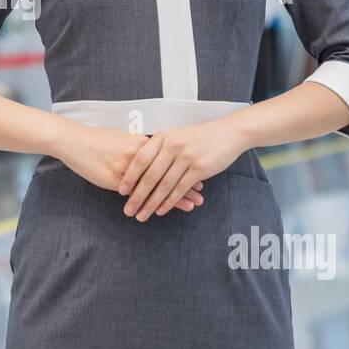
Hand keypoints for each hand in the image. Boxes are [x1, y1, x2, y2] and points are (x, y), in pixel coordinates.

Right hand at [57, 124, 202, 213]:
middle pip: (169, 170)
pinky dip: (154, 201)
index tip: (200, 173)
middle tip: (202, 193)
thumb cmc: (96, 140)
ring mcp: (129, 167)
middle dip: (187, 182)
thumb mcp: (121, 139)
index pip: (170, 157)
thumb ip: (137, 146)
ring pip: (158, 184)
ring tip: (193, 205)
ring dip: (176, 195)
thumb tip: (150, 150)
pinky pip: (140, 193)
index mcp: (141, 143)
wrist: (75, 140)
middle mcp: (139, 154)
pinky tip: (163, 209)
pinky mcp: (117, 179)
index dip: (185, 166)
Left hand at [117, 118, 247, 221]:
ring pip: (164, 185)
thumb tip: (139, 166)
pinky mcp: (199, 168)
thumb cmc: (198, 137)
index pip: (140, 159)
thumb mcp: (175, 136)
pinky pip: (180, 189)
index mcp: (162, 137)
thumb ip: (158, 149)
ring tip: (142, 215)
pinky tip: (161, 211)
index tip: (121, 192)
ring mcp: (186, 157)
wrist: (227, 133)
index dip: (130, 177)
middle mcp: (172, 146)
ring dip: (151, 203)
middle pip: (149, 176)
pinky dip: (169, 202)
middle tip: (128, 210)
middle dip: (137, 196)